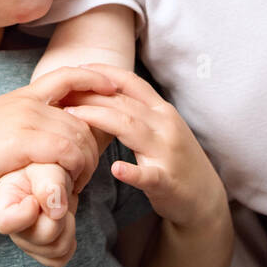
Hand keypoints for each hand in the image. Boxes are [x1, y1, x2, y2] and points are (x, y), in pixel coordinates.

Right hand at [0, 90, 115, 265]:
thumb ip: (21, 119)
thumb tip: (36, 127)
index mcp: (22, 95)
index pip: (66, 75)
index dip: (93, 78)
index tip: (112, 88)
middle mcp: (27, 102)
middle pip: (82, 114)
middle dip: (95, 141)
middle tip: (89, 168)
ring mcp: (26, 120)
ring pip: (80, 135)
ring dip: (88, 161)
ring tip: (80, 182)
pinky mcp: (24, 143)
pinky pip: (68, 151)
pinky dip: (77, 169)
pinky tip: (71, 185)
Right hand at [0, 163, 78, 266]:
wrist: (54, 171)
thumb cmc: (45, 165)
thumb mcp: (47, 166)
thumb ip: (50, 184)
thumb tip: (56, 212)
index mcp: (3, 202)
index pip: (5, 223)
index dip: (26, 214)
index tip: (35, 199)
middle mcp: (13, 226)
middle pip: (40, 238)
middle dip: (59, 217)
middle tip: (60, 197)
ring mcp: (27, 241)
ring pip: (55, 250)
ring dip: (68, 226)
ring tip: (62, 206)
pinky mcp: (43, 250)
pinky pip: (61, 258)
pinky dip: (71, 240)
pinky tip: (65, 221)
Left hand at [60, 62, 226, 227]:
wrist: (204, 198)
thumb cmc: (174, 161)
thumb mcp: (159, 129)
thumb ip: (135, 113)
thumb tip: (100, 95)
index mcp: (162, 111)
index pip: (132, 83)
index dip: (104, 73)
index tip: (79, 68)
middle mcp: (166, 126)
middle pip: (124, 103)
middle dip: (91, 95)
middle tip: (62, 93)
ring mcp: (167, 153)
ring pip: (131, 129)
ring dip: (100, 119)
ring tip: (72, 117)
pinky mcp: (167, 182)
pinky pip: (148, 175)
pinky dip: (132, 172)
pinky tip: (115, 169)